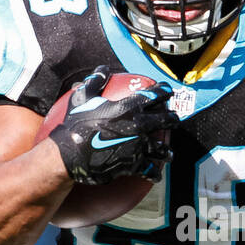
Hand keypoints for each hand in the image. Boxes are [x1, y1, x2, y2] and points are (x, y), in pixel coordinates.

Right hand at [49, 68, 177, 185]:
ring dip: (166, 151)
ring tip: (168, 153)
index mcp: (128, 107)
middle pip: (165, 120)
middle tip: (174, 119)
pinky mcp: (133, 164)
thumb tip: (102, 69)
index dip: (164, 91)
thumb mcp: (81, 97)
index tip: (168, 91)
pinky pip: (149, 169)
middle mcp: (138, 125)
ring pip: (162, 148)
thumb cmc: (74, 124)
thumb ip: (95, 81)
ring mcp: (138, 146)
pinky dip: (153, 173)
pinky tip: (155, 174)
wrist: (70, 154)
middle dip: (173, 119)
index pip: (154, 95)